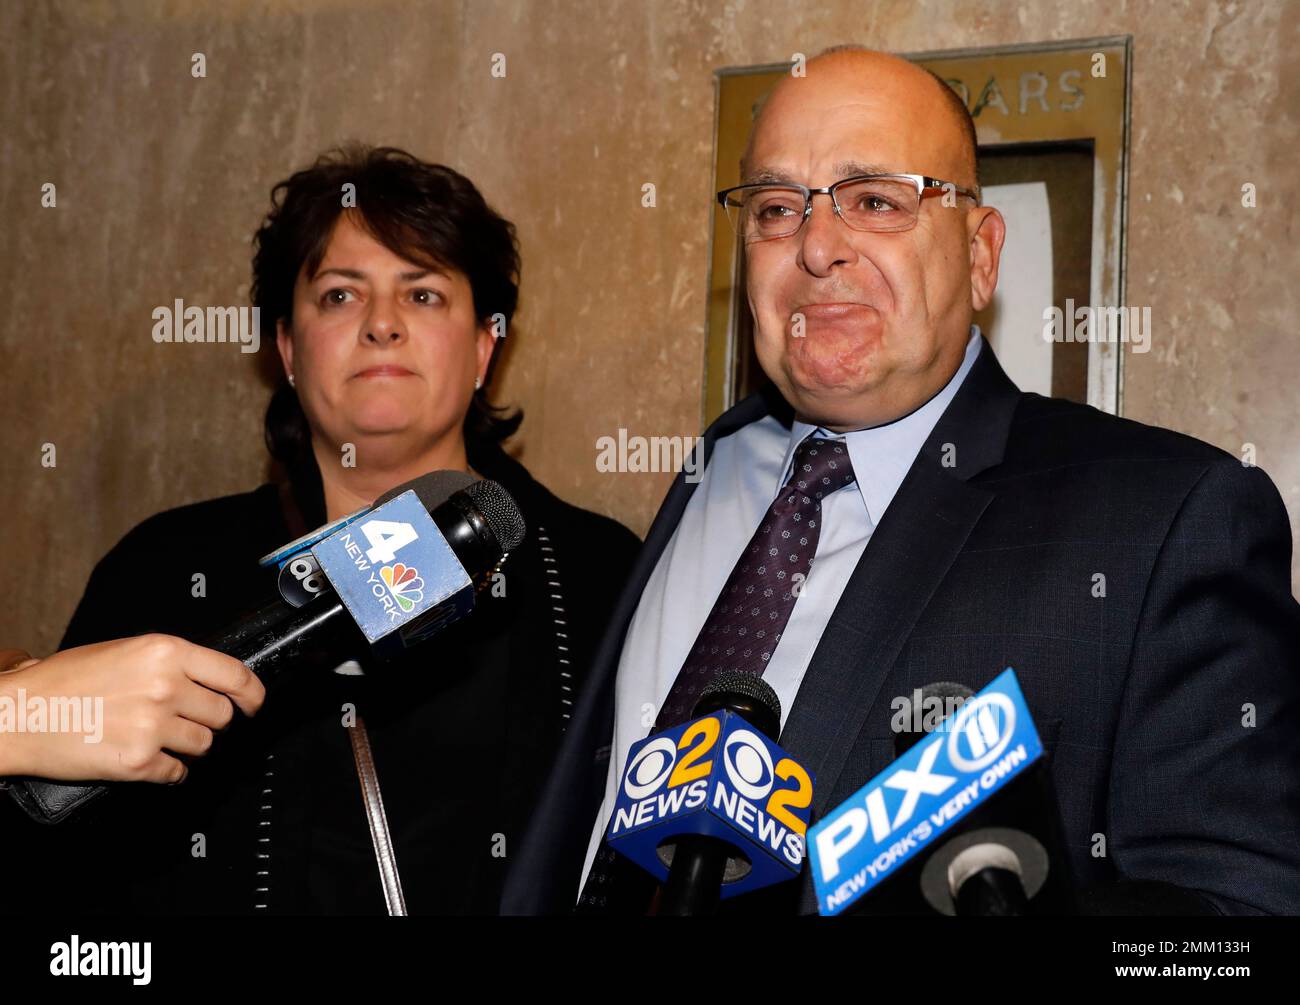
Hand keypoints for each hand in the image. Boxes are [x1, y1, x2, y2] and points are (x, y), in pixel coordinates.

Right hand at [0, 634, 264, 782]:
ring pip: (204, 745)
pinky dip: (168, 771)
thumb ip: (169, 663)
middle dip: (208, 722)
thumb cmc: (64, 682)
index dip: (252, 694)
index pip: (235, 675)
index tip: (255, 704)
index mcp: (166, 652)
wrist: (17, 714)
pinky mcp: (138, 761)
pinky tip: (148, 760)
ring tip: (159, 739)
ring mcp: (153, 725)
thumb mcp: (124, 651)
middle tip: (184, 722)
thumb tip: (208, 681)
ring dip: (189, 747)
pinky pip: (178, 772)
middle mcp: (166, 686)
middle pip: (221, 715)